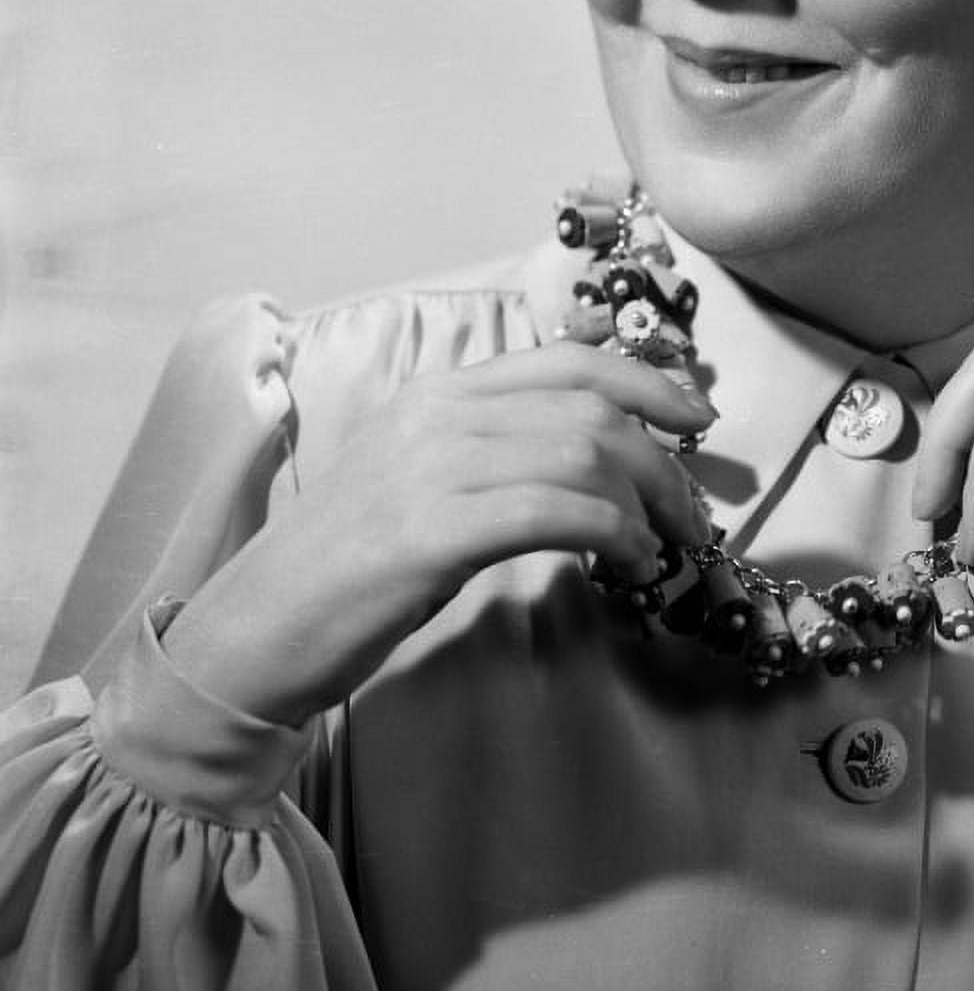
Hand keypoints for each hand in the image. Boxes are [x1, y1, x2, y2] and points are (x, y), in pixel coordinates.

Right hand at [163, 343, 714, 724]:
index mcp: (437, 392)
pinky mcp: (428, 533)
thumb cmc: (350, 568)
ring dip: (646, 501)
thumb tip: (599, 457)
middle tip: (693, 513)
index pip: (568, 360)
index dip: (648, 380)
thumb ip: (497, 453)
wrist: (256, 630)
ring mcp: (429, 469)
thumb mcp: (425, 483)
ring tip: (665, 544)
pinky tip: (627, 562)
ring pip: (581, 456)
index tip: (699, 415)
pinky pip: (552, 512)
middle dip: (662, 461)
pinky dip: (610, 532)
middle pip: (589, 411)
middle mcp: (436, 414)